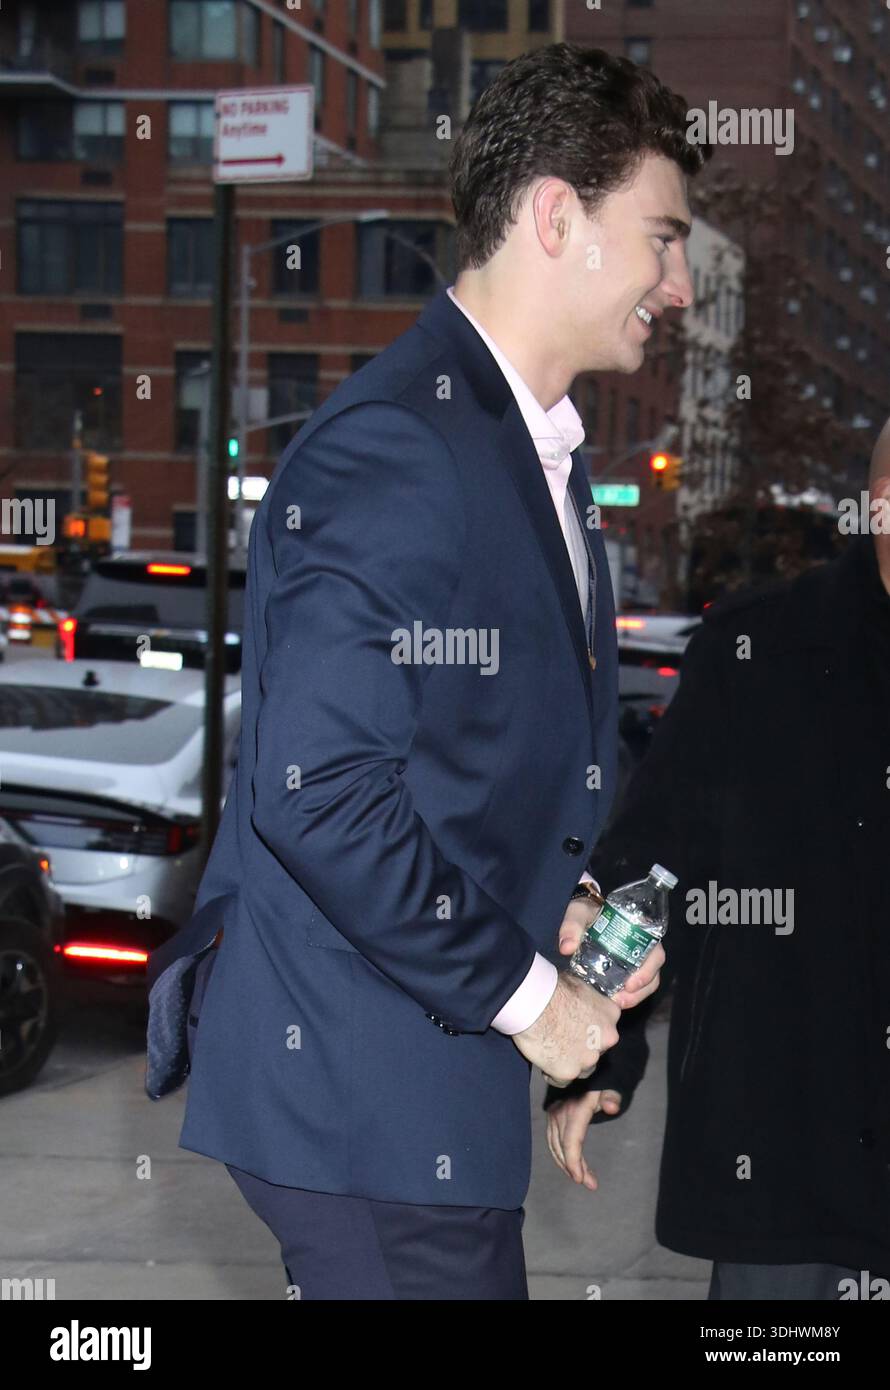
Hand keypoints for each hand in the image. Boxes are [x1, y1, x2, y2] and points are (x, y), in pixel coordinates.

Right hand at [511, 968, 619, 1086]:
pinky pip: (562, 1079)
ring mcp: (588, 1058)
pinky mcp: (569, 1072)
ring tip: (551, 1050)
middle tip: (562, 1038)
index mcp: (611, 1014)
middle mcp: (607, 1038)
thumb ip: (590, 1001)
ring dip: (571, 1062)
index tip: (577, 1027)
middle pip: (597, 1050)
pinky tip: (544, 1060)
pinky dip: (553, 1073)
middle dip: (583, 1048)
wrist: (532, 1003)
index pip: (606, 1028)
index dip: (590, 1029)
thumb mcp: (580, 985)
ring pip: (583, 1068)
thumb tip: (584, 1002)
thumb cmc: (551, 988)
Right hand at [546, 1089, 622, 1188]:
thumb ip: (612, 1097)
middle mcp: (560, 1113)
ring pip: (556, 1147)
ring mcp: (554, 1115)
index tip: (581, 1180)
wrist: (584, 1067)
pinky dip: (562, 1156)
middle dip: (575, 1169)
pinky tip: (573, 1166)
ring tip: (584, 1178)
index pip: (571, 1142)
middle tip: (591, 1184)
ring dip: (567, 1165)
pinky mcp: (552, 1116)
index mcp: (575, 1109)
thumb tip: (612, 1107)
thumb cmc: (601, 1080)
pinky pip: (554, 1141)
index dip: (574, 1163)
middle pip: (564, 1148)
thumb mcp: (610, 1086)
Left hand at [558, 898, 664, 1010]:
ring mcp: (636, 961)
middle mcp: (643, 948)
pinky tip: (614, 1002)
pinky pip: (635, 988)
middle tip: (622, 998)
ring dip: (635, 996)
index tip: (631, 983)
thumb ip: (572, 926)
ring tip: (617, 1003)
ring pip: (647, 983)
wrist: (583, 917)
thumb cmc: (587, 913)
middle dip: (641, 989)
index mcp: (640, 932)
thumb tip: (567, 947)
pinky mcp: (626, 972)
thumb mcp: (579, 913)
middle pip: (653, 973)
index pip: (655, 953)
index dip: (648, 970)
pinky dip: (628, 997)